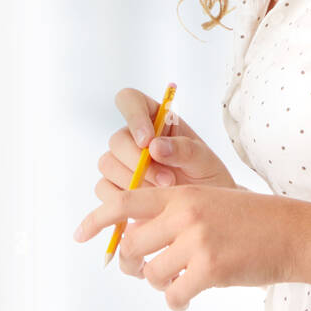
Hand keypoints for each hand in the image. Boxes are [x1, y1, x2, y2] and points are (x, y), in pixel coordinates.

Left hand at [71, 185, 308, 310]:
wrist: (292, 233)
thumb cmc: (252, 220)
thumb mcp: (210, 202)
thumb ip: (175, 215)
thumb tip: (137, 242)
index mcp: (182, 195)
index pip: (125, 202)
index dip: (96, 219)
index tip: (79, 235)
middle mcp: (185, 214)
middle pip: (132, 245)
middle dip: (131, 265)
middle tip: (142, 271)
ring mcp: (198, 241)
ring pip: (152, 274)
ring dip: (160, 285)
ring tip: (176, 283)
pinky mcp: (211, 268)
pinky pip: (175, 295)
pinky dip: (176, 302)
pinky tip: (186, 300)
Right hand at [101, 86, 240, 191]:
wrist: (203, 211)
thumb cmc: (206, 177)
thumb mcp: (205, 161)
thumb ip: (184, 150)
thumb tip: (155, 146)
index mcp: (156, 118)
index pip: (129, 100)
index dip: (133, 116)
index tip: (147, 141)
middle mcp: (133, 137)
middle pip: (117, 139)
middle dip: (139, 163)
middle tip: (168, 180)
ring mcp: (121, 161)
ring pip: (107, 164)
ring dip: (134, 182)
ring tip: (165, 192)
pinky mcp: (113, 186)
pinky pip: (103, 188)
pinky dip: (123, 198)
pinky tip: (147, 205)